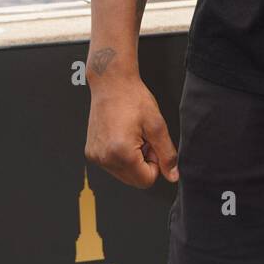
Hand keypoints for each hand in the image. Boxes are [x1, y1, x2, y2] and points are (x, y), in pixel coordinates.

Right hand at [85, 74, 178, 188]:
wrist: (111, 82)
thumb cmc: (132, 98)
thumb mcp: (157, 125)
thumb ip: (167, 154)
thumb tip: (173, 176)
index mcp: (120, 152)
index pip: (146, 180)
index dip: (156, 164)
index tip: (153, 145)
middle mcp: (104, 158)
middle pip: (134, 180)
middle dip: (144, 163)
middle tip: (144, 139)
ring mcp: (95, 156)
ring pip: (123, 174)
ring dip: (133, 160)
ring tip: (133, 135)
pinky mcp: (91, 152)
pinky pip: (112, 165)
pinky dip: (121, 156)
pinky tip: (122, 136)